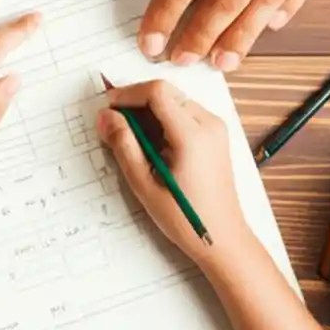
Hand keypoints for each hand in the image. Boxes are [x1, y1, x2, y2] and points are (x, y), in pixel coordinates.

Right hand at [95, 80, 251, 271]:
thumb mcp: (144, 184)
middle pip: (166, 92)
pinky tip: (153, 144)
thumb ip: (123, 145)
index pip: (157, 92)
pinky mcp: (215, 135)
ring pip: (174, 100)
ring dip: (149, 111)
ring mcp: (216, 128)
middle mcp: (209, 124)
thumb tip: (106, 116)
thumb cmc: (186, 217)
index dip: (128, 94)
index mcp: (193, 136)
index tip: (108, 108)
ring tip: (133, 140)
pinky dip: (164, 119)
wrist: (222, 237)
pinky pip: (185, 112)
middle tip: (115, 124)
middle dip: (137, 102)